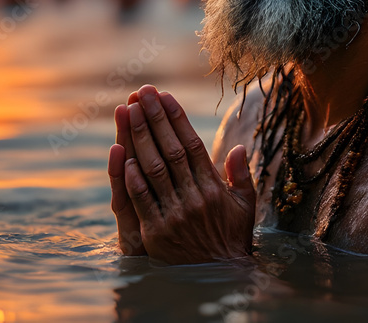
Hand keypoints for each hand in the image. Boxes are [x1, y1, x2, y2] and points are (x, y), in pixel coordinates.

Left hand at [111, 85, 255, 263]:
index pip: (192, 145)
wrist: (217, 276)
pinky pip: (142, 200)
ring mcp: (174, 214)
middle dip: (154, 118)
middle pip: (170, 150)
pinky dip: (132, 178)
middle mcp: (194, 198)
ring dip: (139, 138)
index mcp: (213, 188)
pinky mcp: (156, 232)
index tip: (165, 96)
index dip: (177, 118)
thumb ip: (240, 176)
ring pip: (154, 169)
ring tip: (129, 111)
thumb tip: (238, 147)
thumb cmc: (230, 237)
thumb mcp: (244, 206)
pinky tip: (123, 155)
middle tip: (142, 92)